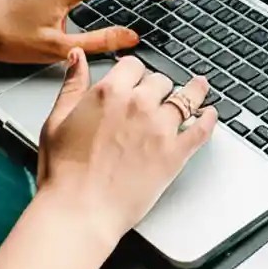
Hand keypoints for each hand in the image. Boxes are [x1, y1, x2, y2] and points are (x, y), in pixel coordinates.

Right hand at [35, 49, 217, 248]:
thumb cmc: (64, 173)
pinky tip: (211, 115)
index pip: (133, 66)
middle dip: (158, 87)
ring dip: (193, 92)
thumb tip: (77, 58)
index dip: (135, 73)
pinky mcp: (176, 153)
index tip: (137, 79)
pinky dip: (209, 119)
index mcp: (108, 93)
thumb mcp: (57, 120)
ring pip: (186, 98)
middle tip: (157, 96)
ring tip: (199, 89)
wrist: (80, 210)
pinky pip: (201, 129)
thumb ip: (72, 85)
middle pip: (160, 81)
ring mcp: (160, 128)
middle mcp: (138, 105)